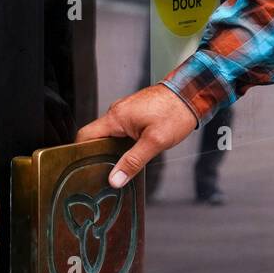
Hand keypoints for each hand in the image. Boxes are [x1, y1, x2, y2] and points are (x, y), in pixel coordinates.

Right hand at [75, 83, 197, 188]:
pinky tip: (131, 155)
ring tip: (117, 168)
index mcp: (116, 116)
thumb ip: (133, 161)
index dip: (79, 153)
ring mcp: (127, 112)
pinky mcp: (137, 113)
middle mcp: (118, 112)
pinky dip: (123, 143)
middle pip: (97, 137)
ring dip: (113, 150)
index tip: (81, 169)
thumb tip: (115, 179)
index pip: (85, 135)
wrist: (193, 93)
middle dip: (98, 156)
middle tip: (101, 175)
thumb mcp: (155, 141)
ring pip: (111, 135)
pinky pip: (122, 130)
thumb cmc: (177, 111)